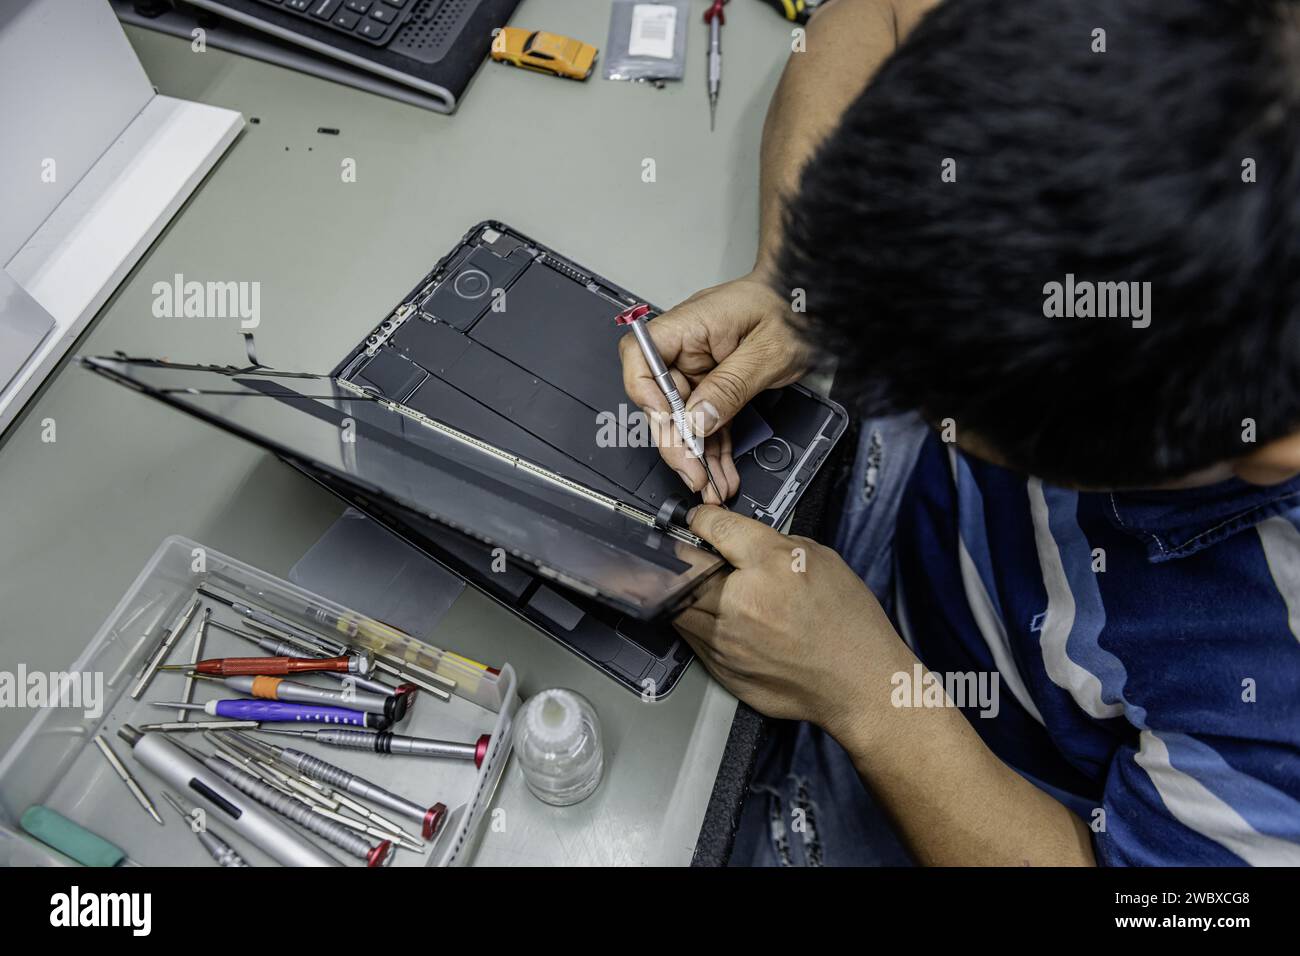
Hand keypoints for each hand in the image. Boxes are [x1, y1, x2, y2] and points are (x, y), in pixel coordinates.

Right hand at [619, 272, 812, 502]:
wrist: (810, 301)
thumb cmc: (792, 307)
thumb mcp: (766, 352)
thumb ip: (729, 387)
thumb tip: (697, 421)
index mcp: (689, 324)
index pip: (640, 356)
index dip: (645, 394)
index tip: (666, 424)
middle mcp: (686, 345)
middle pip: (661, 398)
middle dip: (676, 441)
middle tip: (693, 474)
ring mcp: (699, 365)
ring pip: (686, 417)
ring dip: (697, 454)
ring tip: (711, 485)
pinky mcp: (715, 382)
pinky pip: (708, 418)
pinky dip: (714, 446)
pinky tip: (720, 471)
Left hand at [673, 506, 913, 735]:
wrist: (857, 683)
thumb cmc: (848, 625)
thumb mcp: (822, 560)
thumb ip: (774, 544)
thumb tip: (739, 537)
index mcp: (771, 566)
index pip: (716, 528)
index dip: (702, 518)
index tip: (698, 519)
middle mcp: (742, 602)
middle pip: (684, 565)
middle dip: (681, 552)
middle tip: (687, 549)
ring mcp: (726, 639)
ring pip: (677, 603)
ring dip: (680, 588)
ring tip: (695, 582)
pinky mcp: (720, 667)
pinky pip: (689, 634)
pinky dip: (692, 618)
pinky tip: (710, 613)